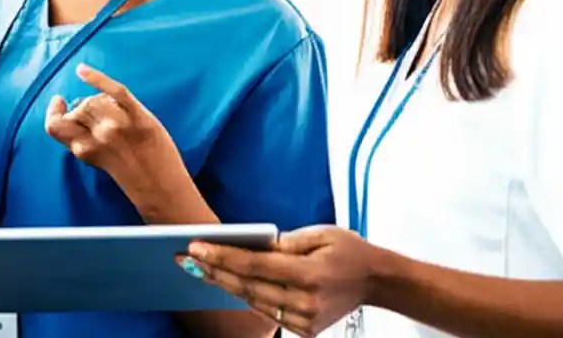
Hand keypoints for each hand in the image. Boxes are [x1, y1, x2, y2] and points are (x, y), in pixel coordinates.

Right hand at [45, 64, 182, 189]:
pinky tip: (81, 71)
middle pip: (76, 110)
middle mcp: (98, 137)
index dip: (53, 112)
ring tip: (110, 111)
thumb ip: (86, 138)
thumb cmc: (132, 177)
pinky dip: (96, 78)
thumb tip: (79, 110)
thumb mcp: (99, 160)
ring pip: (94, 100)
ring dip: (99, 101)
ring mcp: (118, 125)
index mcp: (85, 151)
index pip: (55, 126)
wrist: (162, 189)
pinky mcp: (138, 117)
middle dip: (81, 109)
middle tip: (93, 114)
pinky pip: (115, 90)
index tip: (59, 103)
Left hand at [179, 226, 380, 337]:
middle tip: (186, 257)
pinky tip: (227, 283)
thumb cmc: (348, 250)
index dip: (222, 255)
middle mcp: (306, 302)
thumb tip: (250, 244)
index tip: (195, 246)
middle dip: (214, 270)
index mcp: (310, 275)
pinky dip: (247, 296)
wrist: (376, 281)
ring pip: (253, 301)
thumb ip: (284, 241)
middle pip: (248, 286)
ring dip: (224, 284)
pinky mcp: (304, 330)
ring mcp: (305, 320)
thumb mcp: (319, 234)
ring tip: (199, 268)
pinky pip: (267, 311)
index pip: (254, 265)